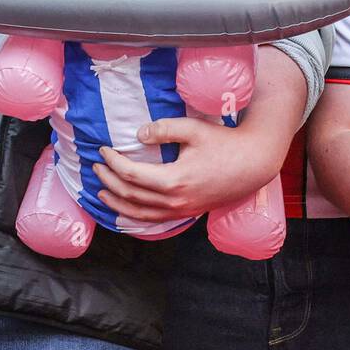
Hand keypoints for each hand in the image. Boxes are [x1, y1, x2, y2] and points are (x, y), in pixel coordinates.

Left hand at [95, 117, 278, 222]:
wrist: (253, 163)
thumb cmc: (225, 143)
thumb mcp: (194, 129)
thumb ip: (164, 129)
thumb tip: (138, 135)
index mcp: (174, 180)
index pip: (132, 174)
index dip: (114, 162)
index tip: (103, 150)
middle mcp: (176, 200)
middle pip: (132, 195)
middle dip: (110, 181)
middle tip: (96, 167)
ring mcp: (182, 210)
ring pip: (141, 213)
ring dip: (118, 204)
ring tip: (102, 193)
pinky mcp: (188, 212)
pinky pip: (156, 220)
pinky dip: (136, 218)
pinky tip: (125, 213)